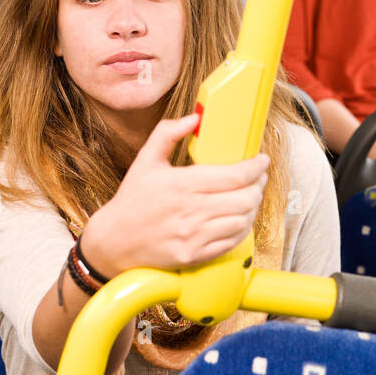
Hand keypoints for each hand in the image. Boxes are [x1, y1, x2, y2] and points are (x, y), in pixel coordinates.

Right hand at [81, 115, 269, 272]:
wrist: (113, 242)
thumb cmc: (131, 200)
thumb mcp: (145, 160)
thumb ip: (167, 133)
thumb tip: (194, 118)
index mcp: (181, 184)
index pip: (234, 175)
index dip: (256, 167)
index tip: (262, 161)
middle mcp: (190, 212)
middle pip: (245, 198)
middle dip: (258, 185)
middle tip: (258, 178)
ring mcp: (193, 237)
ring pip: (242, 220)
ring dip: (252, 207)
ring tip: (250, 196)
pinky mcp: (194, 256)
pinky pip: (232, 242)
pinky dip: (242, 228)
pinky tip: (239, 217)